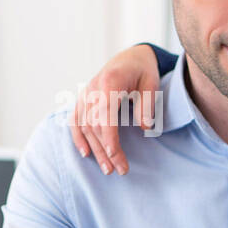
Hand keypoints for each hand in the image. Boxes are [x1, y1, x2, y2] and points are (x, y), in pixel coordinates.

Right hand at [69, 44, 160, 175]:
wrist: (130, 58)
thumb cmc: (143, 70)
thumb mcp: (151, 82)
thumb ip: (147, 104)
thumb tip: (145, 127)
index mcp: (110, 83)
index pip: (105, 115)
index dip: (109, 138)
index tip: (115, 156)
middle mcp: (93, 89)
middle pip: (95, 125)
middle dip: (106, 150)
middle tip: (120, 170)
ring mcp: (85, 94)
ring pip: (85, 126)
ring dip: (95, 150)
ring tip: (108, 169)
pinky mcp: (83, 100)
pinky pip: (76, 121)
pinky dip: (78, 138)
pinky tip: (85, 154)